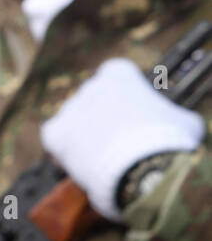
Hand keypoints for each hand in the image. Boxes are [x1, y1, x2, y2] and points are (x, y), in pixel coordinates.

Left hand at [41, 58, 203, 219]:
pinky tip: (76, 162)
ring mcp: (71, 109)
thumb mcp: (185, 122)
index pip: (115, 73)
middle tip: (118, 142)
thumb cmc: (171, 142)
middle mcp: (91, 87)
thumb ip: (174, 116)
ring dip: (84, 135)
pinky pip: (54, 137)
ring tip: (104, 159)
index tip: (131, 111)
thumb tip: (177, 124)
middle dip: (103, 118)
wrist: (145, 167)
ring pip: (74, 120)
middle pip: (93, 99)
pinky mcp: (56, 133)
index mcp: (120, 75)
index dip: (123, 93)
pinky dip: (63, 149)